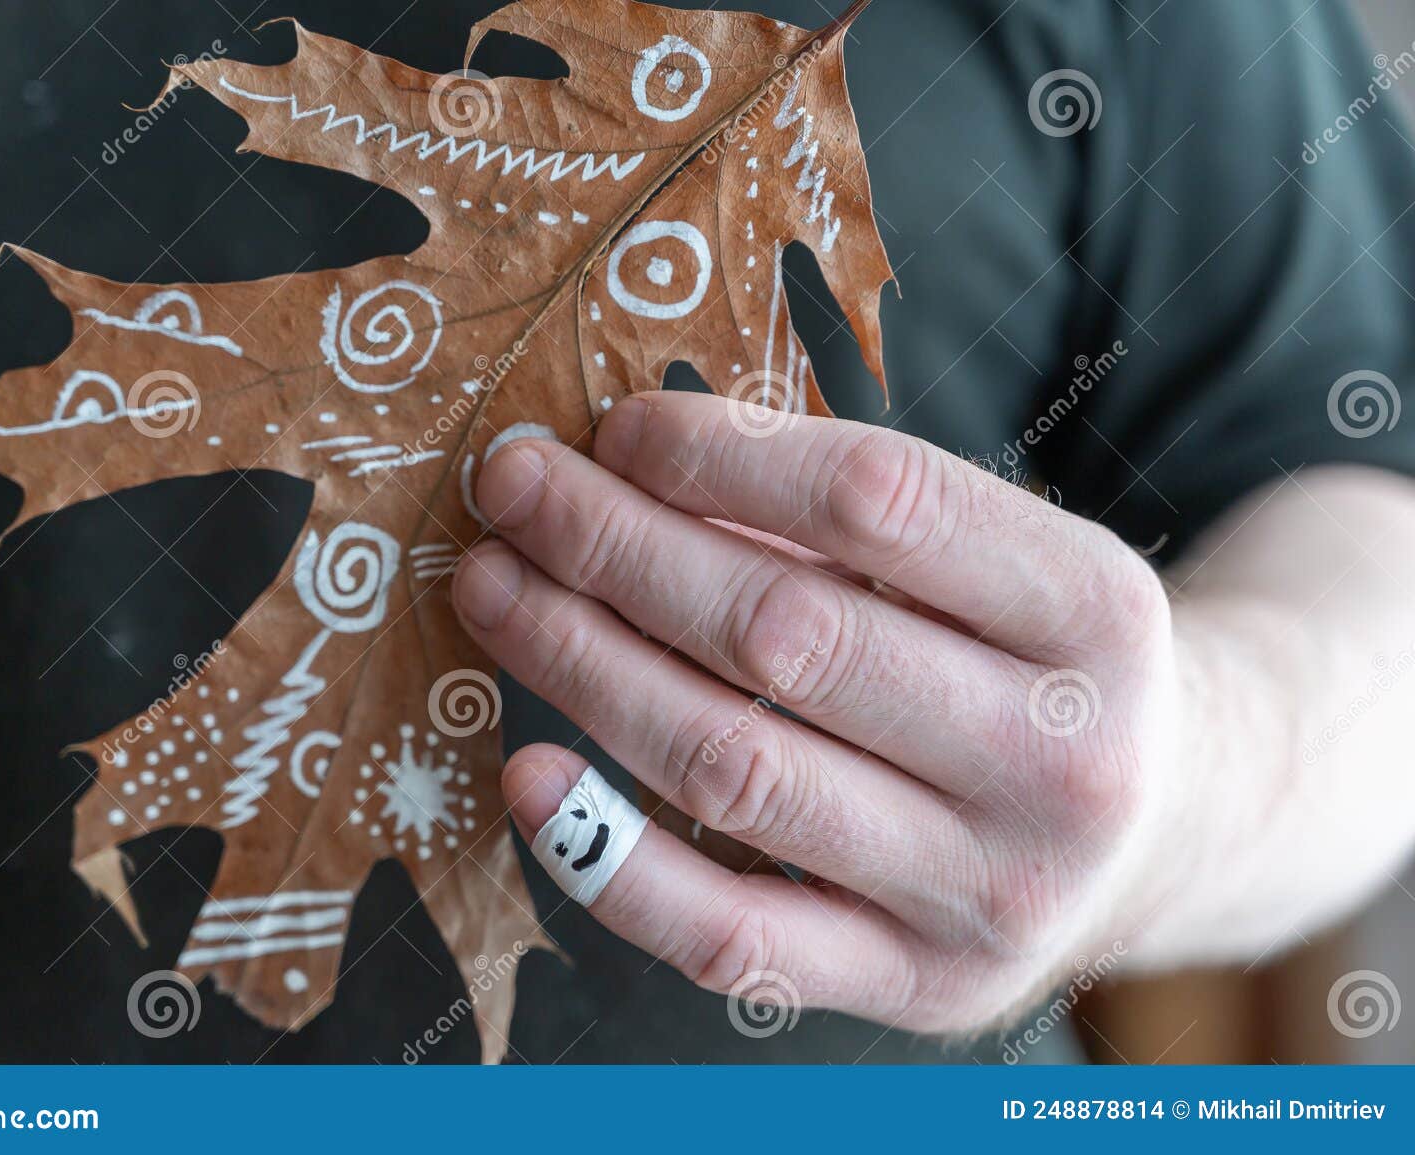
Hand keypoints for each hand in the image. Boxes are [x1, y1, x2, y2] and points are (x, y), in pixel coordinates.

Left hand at [451, 391, 1177, 1030]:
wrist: (1170, 824)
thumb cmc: (1043, 662)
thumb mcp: (1006, 562)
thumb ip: (849, 526)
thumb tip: (635, 475)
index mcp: (1096, 612)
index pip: (876, 502)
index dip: (718, 457)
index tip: (613, 430)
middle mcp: (1062, 759)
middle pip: (784, 635)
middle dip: (615, 548)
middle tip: (512, 492)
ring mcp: (989, 890)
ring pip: (736, 767)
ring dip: (585, 667)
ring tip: (497, 593)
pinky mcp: (920, 985)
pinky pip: (734, 936)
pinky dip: (614, 860)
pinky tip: (528, 773)